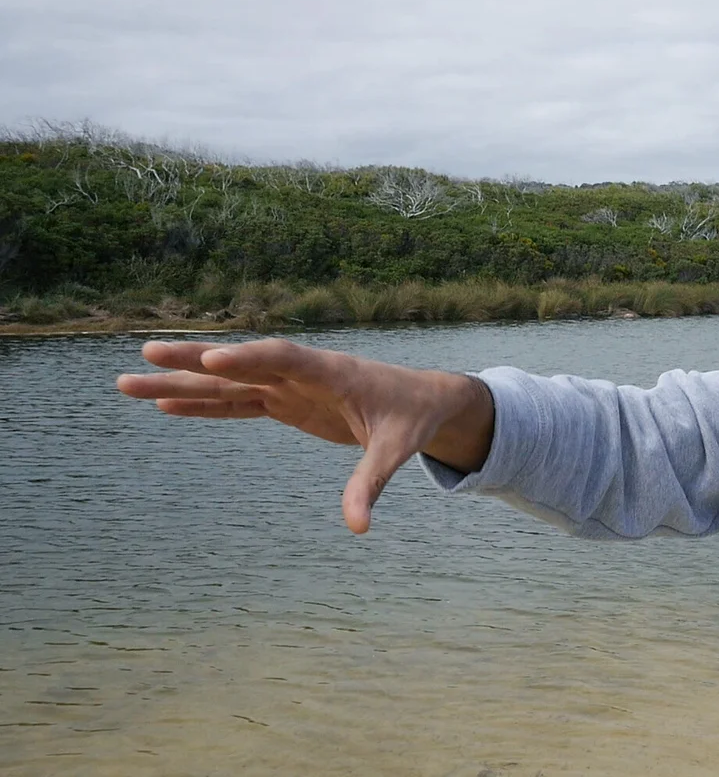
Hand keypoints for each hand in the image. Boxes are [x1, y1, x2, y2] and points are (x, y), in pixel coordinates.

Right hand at [117, 338, 493, 532]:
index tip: (212, 360)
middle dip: (192, 361)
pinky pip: (238, 402)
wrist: (424, 401)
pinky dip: (204, 405)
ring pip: (228, 382)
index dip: (249, 358)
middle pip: (241, 363)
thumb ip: (371, 484)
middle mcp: (304, 373)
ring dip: (181, 383)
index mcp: (333, 372)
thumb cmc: (412, 418)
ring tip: (130, 383)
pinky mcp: (286, 402)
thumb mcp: (397, 451)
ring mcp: (290, 386)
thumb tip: (359, 527)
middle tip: (144, 354)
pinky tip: (166, 406)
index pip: (285, 358)